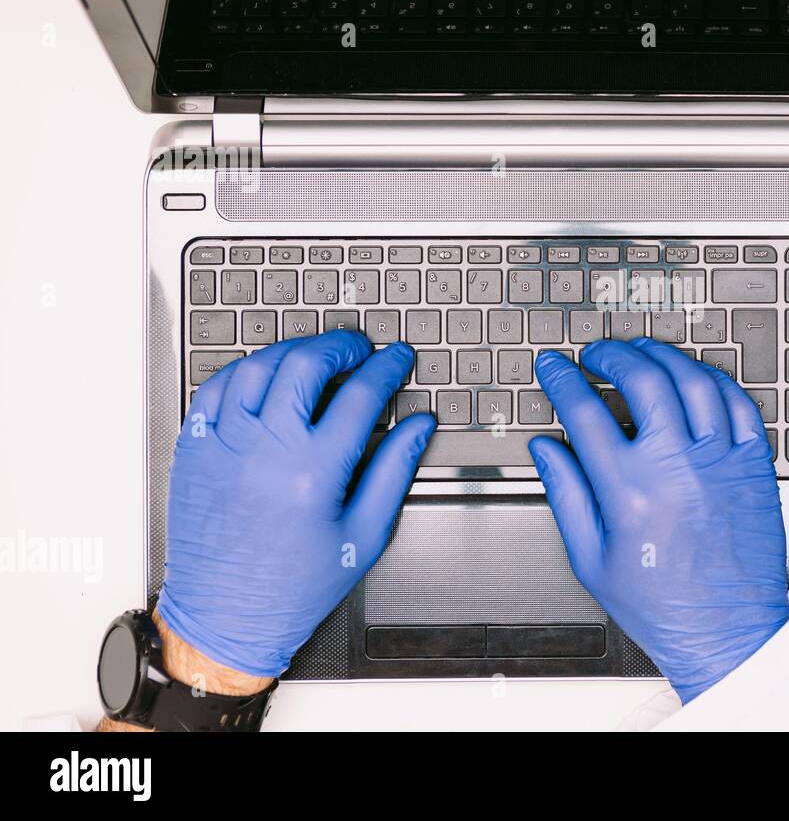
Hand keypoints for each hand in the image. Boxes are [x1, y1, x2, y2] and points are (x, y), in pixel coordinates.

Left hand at [156, 332, 435, 676]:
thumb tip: (417, 427)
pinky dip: (245, 371)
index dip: (387, 368)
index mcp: (313, 472)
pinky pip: (215, 388)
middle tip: (358, 349)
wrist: (225, 618)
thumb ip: (394, 471)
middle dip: (340, 346)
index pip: (360, 394)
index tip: (396, 359)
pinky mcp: (195, 450)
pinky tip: (265, 376)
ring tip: (316, 357)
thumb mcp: (365, 534)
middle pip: (306, 364)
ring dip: (293, 351)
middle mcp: (264, 450)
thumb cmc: (293, 587)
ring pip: (258, 366)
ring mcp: (224, 445)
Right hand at [529, 338, 788, 702]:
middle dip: (611, 356)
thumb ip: (566, 494)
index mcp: (630, 492)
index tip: (554, 367)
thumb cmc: (662, 605)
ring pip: (693, 380)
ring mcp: (720, 462)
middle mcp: (677, 468)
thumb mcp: (591, 558)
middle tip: (597, 354)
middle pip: (642, 380)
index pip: (585, 412)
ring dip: (662, 356)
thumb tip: (546, 447)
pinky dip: (713, 380)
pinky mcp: (753, 467)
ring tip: (641, 353)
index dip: (562, 380)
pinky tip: (694, 377)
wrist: (727, 633)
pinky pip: (738, 403)